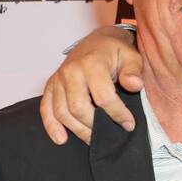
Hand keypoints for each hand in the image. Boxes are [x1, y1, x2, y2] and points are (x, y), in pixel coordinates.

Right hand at [40, 26, 142, 144]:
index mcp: (92, 63)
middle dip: (96, 126)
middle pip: (78, 107)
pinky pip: (46, 107)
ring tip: (94, 139)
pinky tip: (61, 139)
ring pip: (62, 112)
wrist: (98, 41)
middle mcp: (71, 70)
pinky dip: (51, 125)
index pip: (103, 96)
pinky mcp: (52, 85)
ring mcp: (59, 78)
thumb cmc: (115, 51)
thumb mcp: (131, 56)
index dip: (117, 114)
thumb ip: (133, 71)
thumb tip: (135, 85)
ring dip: (78, 130)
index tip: (128, 124)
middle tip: (110, 134)